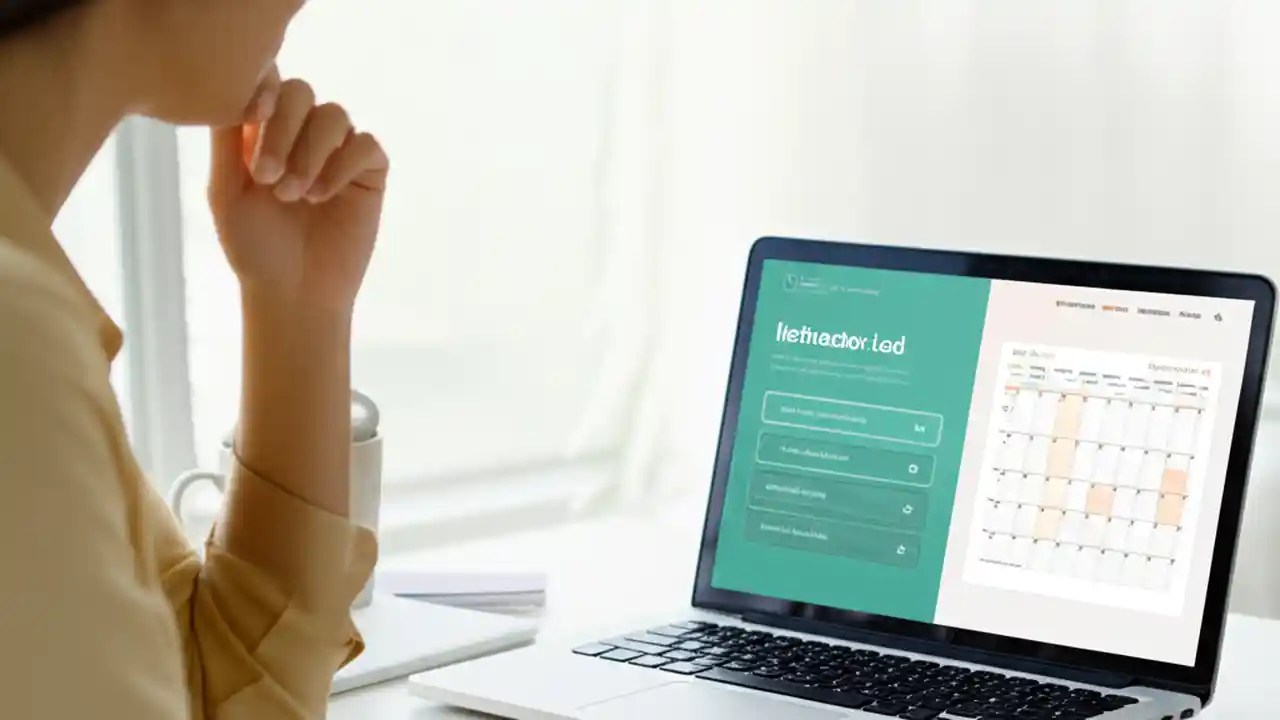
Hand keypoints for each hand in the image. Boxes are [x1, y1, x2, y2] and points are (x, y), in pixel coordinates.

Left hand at [209, 70, 389, 311]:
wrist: (294, 292)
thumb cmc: (254, 246)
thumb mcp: (225, 192)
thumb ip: (226, 141)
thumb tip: (228, 90)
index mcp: (266, 131)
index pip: (269, 85)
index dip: (264, 90)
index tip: (253, 118)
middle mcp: (304, 133)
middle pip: (302, 93)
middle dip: (284, 129)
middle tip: (267, 177)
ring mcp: (339, 151)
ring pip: (335, 116)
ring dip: (310, 152)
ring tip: (294, 194)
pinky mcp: (369, 173)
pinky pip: (365, 145)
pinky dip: (342, 166)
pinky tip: (321, 197)